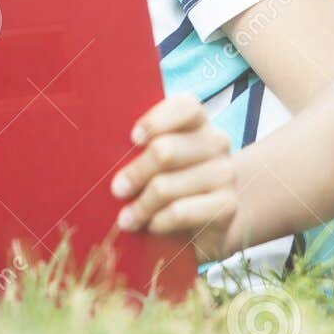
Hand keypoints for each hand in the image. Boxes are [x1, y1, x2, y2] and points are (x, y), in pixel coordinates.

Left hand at [110, 94, 239, 262]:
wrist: (210, 223)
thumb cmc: (173, 183)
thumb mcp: (159, 162)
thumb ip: (143, 149)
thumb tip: (105, 152)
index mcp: (199, 123)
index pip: (186, 106)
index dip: (156, 121)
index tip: (133, 139)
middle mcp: (217, 143)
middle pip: (165, 150)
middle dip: (135, 173)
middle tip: (117, 190)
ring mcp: (225, 174)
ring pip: (167, 186)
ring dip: (140, 205)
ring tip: (125, 219)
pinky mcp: (228, 206)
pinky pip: (180, 212)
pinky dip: (159, 221)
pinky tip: (152, 227)